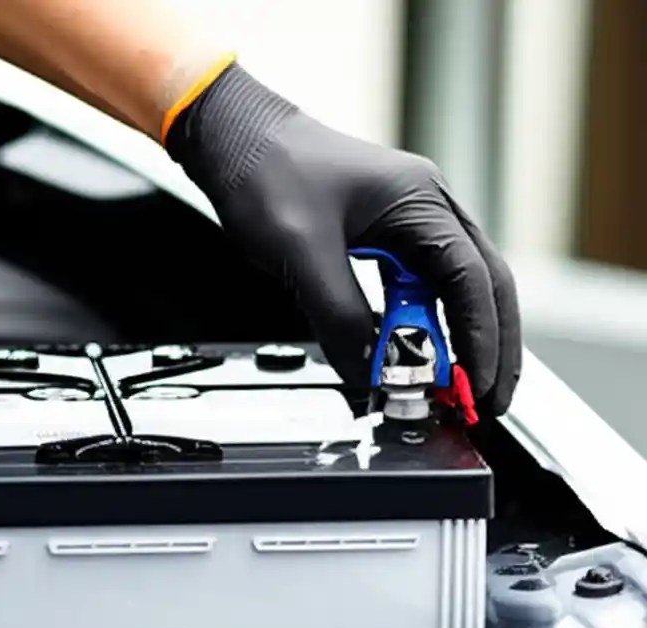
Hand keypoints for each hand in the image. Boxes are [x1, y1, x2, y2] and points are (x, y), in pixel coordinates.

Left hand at [166, 64, 520, 415]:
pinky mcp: (380, 237)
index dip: (481, 339)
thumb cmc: (264, 171)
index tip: (476, 386)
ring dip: (452, 339)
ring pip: (449, 290)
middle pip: (480, 287)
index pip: (472, 280)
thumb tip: (369, 371)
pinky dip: (415, 324)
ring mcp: (406, 222)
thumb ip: (339, 315)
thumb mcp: (301, 252)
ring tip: (449, 387)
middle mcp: (425, 208)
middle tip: (484, 401)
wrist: (231, 135)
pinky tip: (407, 353)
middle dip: (488, 347)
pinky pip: (412, 288)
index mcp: (420, 201)